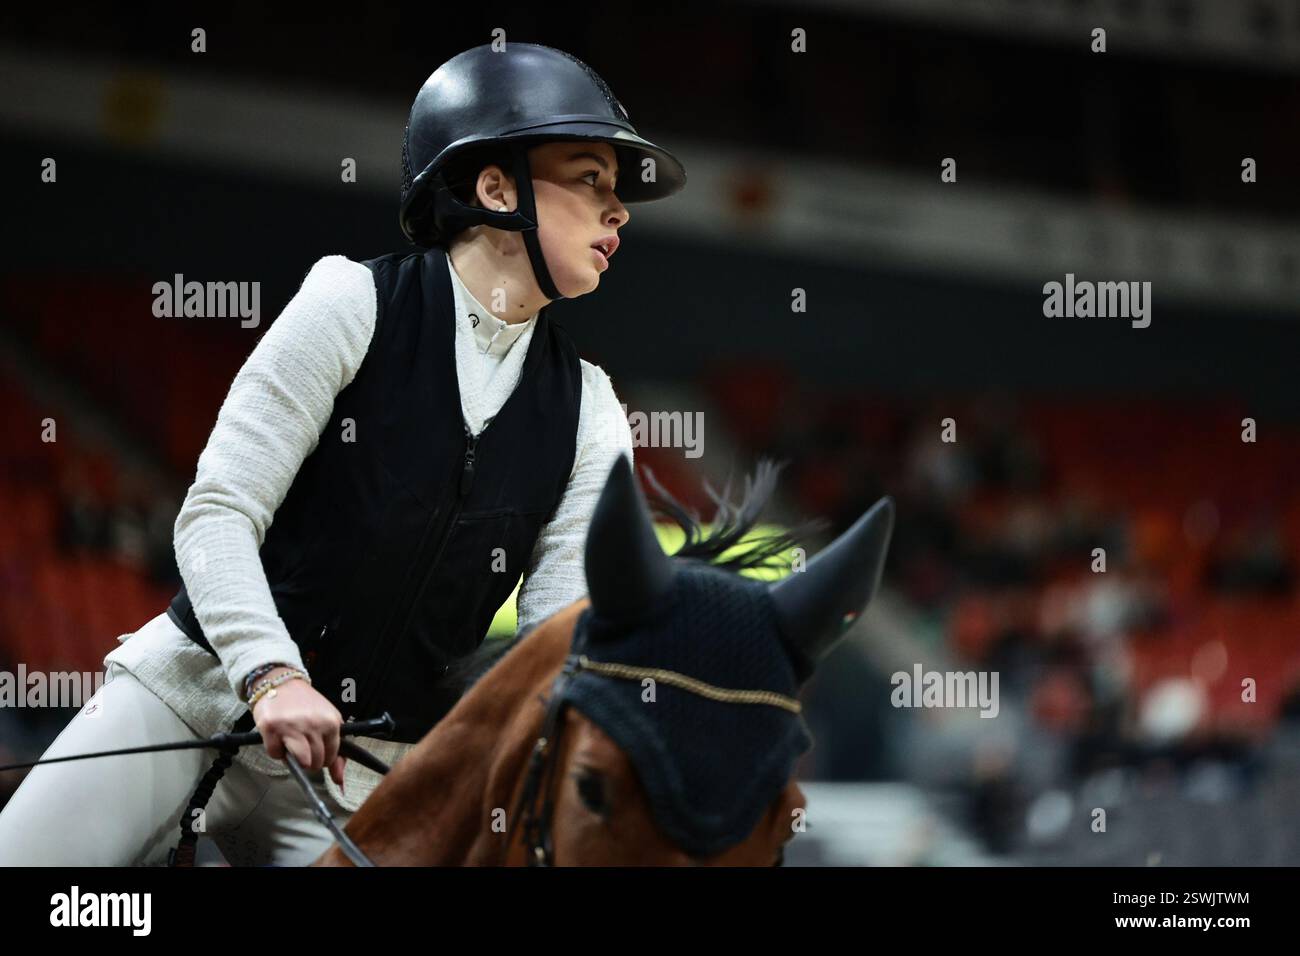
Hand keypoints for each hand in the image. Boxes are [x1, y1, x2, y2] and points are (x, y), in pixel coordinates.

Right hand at [251, 669, 345, 787]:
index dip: (322, 759)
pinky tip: (278, 737)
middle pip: (315, 762)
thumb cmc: (305, 704)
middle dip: (308, 761)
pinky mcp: (272, 728)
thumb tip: (339, 780)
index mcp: (332, 722)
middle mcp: (314, 724)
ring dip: (294, 759)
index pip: (331, 757)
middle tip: (302, 748)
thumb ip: (336, 751)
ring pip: (300, 762)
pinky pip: (276, 755)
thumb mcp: (327, 721)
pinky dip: (276, 751)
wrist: (281, 681)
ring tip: (291, 745)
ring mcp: (293, 726)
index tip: (316, 753)